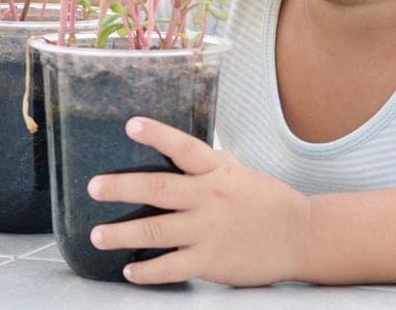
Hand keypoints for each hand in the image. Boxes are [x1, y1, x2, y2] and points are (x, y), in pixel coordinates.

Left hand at [87, 116, 311, 286]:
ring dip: (122, 233)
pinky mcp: (211, 261)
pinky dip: (146, 271)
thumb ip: (208, 165)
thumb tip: (176, 152)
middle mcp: (209, 198)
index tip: (131, 125)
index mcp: (216, 172)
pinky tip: (129, 270)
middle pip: (158, 190)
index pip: (183, 148)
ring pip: (156, 231)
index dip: (157, 135)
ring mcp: (209, 231)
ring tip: (97, 236)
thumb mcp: (239, 173)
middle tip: (93, 187)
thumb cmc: (267, 201)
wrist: (302, 237)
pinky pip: (171, 267)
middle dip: (120, 188)